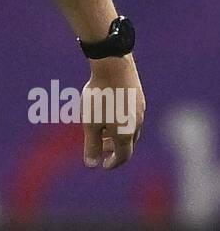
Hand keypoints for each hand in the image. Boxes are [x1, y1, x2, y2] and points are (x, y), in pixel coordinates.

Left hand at [82, 55, 144, 170]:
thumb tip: (92, 164)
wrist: (113, 65)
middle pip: (128, 143)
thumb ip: (92, 145)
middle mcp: (137, 124)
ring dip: (118, 134)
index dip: (113, 163)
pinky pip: (132, 115)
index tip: (103, 165)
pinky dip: (122, 120)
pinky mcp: (138, 96)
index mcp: (126, 134)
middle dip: (115, 148)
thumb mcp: (90, 123)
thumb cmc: (99, 96)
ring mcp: (140, 109)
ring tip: (104, 130)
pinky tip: (111, 111)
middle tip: (101, 147)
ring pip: (131, 128)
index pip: (123, 156)